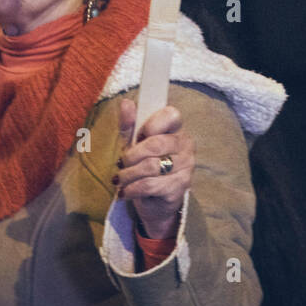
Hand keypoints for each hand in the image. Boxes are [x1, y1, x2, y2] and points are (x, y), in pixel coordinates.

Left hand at [113, 98, 195, 238]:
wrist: (154, 202)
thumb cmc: (144, 167)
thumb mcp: (133, 144)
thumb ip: (129, 125)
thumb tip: (126, 103)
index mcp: (177, 128)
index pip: (171, 115)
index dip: (152, 124)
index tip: (138, 136)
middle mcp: (186, 145)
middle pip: (156, 143)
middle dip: (132, 155)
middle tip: (121, 164)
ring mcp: (186, 166)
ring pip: (151, 166)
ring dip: (128, 175)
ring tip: (119, 179)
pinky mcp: (180, 187)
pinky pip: (150, 185)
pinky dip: (132, 189)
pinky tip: (125, 192)